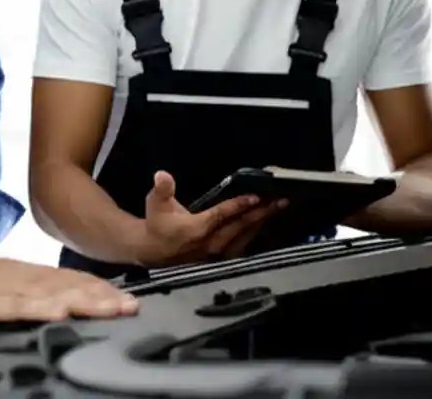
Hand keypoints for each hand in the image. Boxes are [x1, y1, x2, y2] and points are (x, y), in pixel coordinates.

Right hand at [0, 254, 139, 325]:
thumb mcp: (17, 285)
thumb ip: (41, 294)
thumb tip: (66, 306)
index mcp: (40, 277)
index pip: (79, 282)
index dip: (105, 292)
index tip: (130, 302)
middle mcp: (33, 280)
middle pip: (75, 288)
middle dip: (105, 299)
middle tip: (131, 307)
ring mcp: (16, 289)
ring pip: (56, 295)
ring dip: (86, 302)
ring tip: (110, 309)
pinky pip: (23, 305)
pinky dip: (43, 309)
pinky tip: (61, 313)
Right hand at [134, 171, 287, 267]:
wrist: (152, 250)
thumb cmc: (157, 223)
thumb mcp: (155, 203)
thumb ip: (162, 189)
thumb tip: (162, 175)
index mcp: (196, 229)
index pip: (221, 216)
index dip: (238, 206)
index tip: (255, 197)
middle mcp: (210, 243)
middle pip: (240, 226)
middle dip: (260, 212)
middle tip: (279, 200)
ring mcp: (216, 253)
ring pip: (244, 237)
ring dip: (261, 222)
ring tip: (276, 209)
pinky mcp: (220, 257)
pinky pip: (242, 245)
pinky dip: (254, 234)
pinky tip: (264, 223)